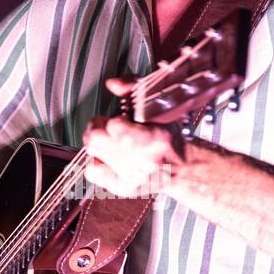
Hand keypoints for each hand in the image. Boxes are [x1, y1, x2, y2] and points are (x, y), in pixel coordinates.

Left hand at [81, 77, 185, 198]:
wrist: (183, 169)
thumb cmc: (170, 137)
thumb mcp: (159, 107)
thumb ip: (135, 90)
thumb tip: (112, 84)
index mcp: (156, 139)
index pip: (115, 127)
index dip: (115, 121)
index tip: (123, 121)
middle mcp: (144, 161)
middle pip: (94, 140)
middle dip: (98, 128)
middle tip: (109, 128)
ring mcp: (133, 177)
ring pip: (91, 153)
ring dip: (98, 143)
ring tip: (111, 142)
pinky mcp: (124, 188)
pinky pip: (92, 172)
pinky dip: (96, 162)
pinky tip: (109, 158)